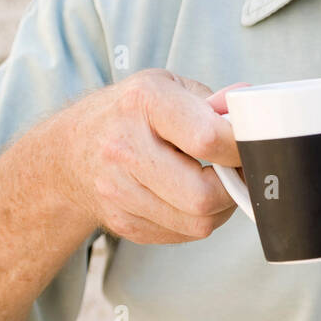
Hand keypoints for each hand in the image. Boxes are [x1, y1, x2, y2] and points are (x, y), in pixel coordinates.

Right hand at [57, 68, 246, 244]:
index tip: (249, 146)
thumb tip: (248, 112)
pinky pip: (182, 234)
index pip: (207, 137)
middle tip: (237, 172)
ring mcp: (118, 191)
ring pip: (197, 223)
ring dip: (220, 207)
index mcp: (143, 103)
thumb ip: (212, 100)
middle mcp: (124, 148)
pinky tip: (189, 196)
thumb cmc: (130, 114)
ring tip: (216, 183)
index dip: (240, 148)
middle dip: (233, 188)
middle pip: (202, 195)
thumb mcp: (167, 86)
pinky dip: (197, 219)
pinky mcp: (122, 223)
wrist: (70, 151)